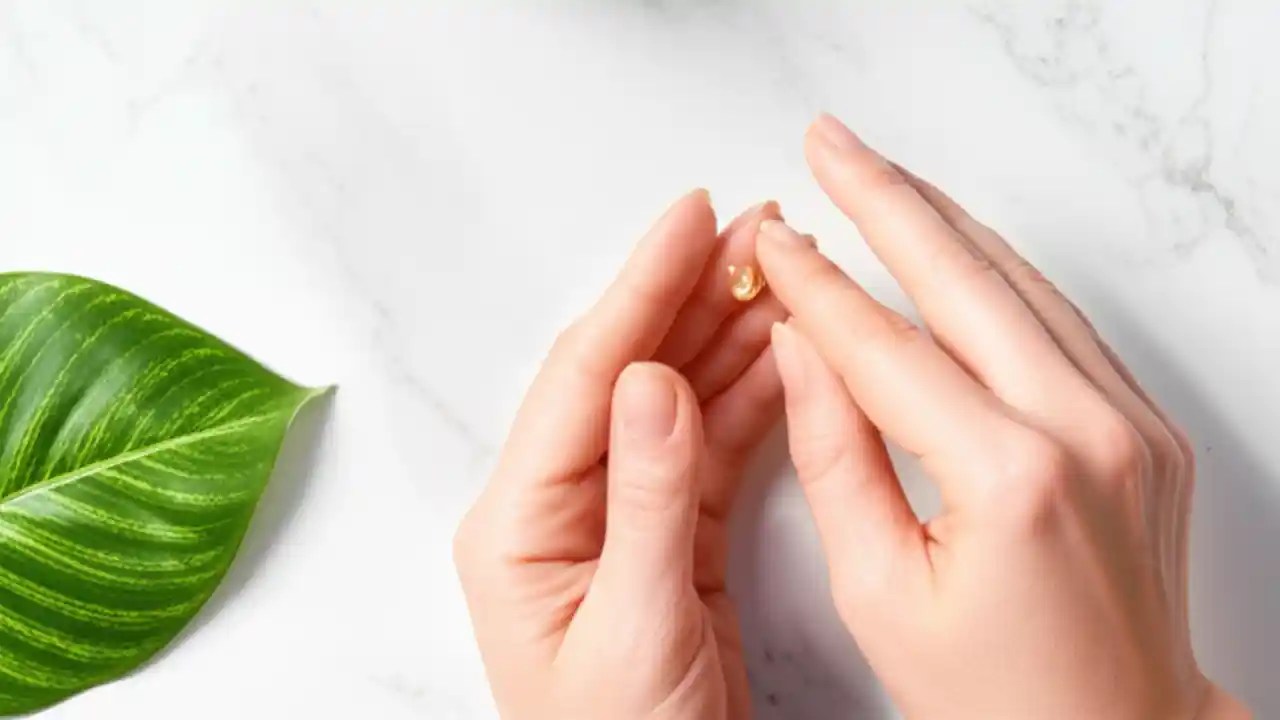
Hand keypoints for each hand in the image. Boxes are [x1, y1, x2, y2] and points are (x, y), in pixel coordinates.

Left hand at [454, 192, 786, 718]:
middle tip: (758, 228)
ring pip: (677, 403)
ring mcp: (620, 517)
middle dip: (691, 295)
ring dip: (729, 336)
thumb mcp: (634, 629)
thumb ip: (646, 500)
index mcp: (520, 522)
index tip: (689, 218)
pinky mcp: (674, 539)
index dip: (639, 290)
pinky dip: (750, 401)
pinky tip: (785, 356)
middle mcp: (562, 505)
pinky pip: (712, 451)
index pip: (582, 379)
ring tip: (786, 274)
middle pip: (628, 372)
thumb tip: (650, 378)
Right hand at [756, 115, 1249, 718]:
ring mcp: (1130, 425)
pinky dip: (1000, 270)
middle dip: (884, 200)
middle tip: (826, 143)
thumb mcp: (879, 591)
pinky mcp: (1145, 427)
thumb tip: (803, 346)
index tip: (770, 241)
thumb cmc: (995, 697)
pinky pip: (1063, 321)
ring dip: (944, 219)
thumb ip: (835, 454)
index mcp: (1010, 482)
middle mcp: (1088, 435)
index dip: (817, 288)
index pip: (886, 350)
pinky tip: (957, 242)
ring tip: (880, 173)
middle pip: (963, 281)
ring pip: (1022, 284)